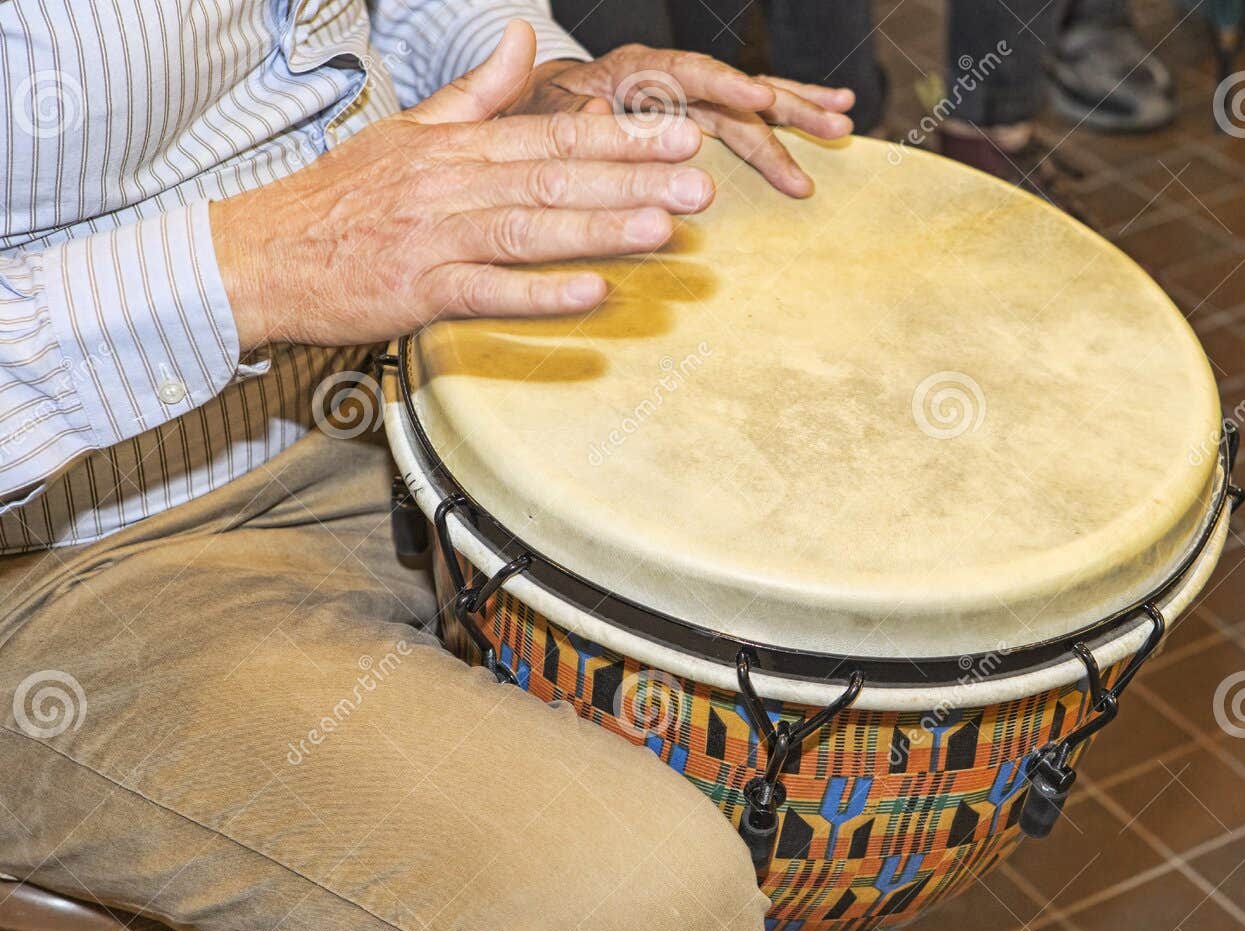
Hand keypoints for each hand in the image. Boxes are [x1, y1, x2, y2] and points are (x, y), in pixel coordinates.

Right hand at [211, 22, 713, 350]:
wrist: (259, 254)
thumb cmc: (341, 198)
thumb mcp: (408, 129)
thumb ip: (477, 90)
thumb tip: (524, 38)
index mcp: (456, 146)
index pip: (552, 136)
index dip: (621, 137)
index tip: (681, 135)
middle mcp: (451, 187)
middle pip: (554, 179)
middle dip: (633, 179)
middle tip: (700, 182)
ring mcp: (435, 239)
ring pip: (530, 230)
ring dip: (601, 230)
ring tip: (666, 229)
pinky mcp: (418, 292)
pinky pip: (488, 292)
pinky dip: (541, 294)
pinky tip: (594, 294)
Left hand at [524, 45, 855, 197]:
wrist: (535, 107)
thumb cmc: (536, 115)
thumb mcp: (541, 118)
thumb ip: (568, 118)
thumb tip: (598, 115)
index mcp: (634, 72)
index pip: (688, 75)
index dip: (726, 87)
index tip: (761, 99)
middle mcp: (670, 78)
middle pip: (735, 92)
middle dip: (785, 112)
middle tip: (830, 132)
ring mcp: (689, 96)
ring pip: (751, 101)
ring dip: (800, 113)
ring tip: (843, 125)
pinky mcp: (700, 114)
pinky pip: (749, 114)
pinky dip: (789, 114)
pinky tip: (830, 114)